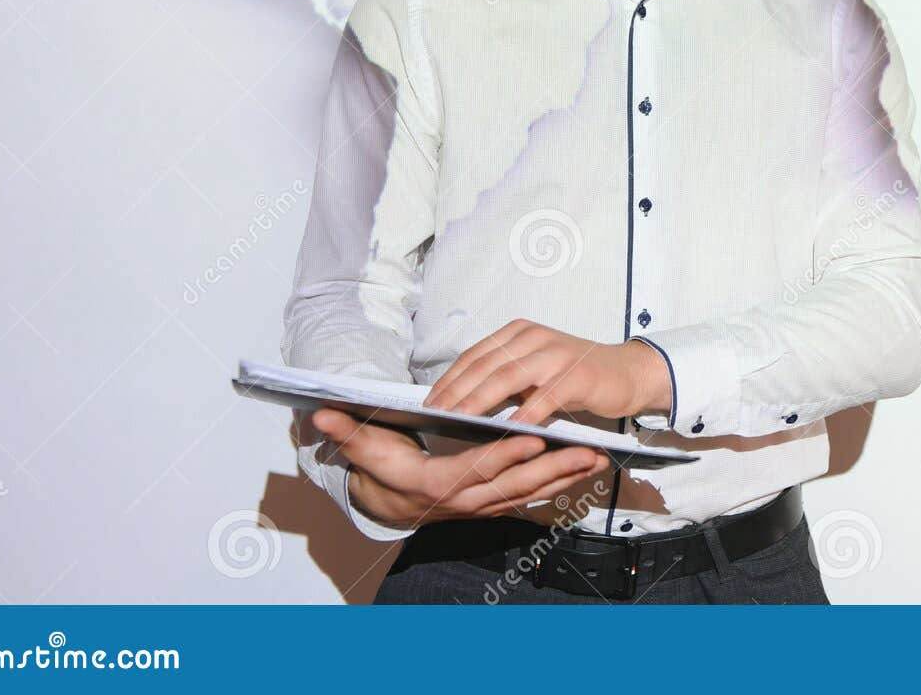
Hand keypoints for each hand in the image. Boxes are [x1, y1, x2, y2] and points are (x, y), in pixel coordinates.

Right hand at [310, 409, 609, 527]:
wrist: (390, 506)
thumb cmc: (383, 472)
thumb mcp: (365, 452)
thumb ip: (348, 434)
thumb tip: (320, 414)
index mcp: (440, 483)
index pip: (479, 468)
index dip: (507, 455)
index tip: (536, 435)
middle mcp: (468, 500)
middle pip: (517, 483)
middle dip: (555, 468)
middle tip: (589, 450)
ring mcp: (486, 505)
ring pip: (532, 491)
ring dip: (566, 476)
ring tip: (599, 458)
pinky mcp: (498, 504)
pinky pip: (534, 496)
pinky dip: (561, 484)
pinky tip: (585, 470)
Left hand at [424, 319, 671, 425]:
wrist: (625, 373)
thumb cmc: (573, 376)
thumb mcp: (532, 369)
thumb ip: (502, 377)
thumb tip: (458, 401)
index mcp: (518, 333)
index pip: (473, 356)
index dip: (449, 379)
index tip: (428, 403)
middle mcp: (533, 338)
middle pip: (485, 366)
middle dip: (456, 393)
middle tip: (435, 416)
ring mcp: (555, 354)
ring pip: (508, 377)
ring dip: (480, 401)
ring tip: (459, 421)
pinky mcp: (577, 375)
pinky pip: (545, 396)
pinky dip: (525, 413)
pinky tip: (509, 429)